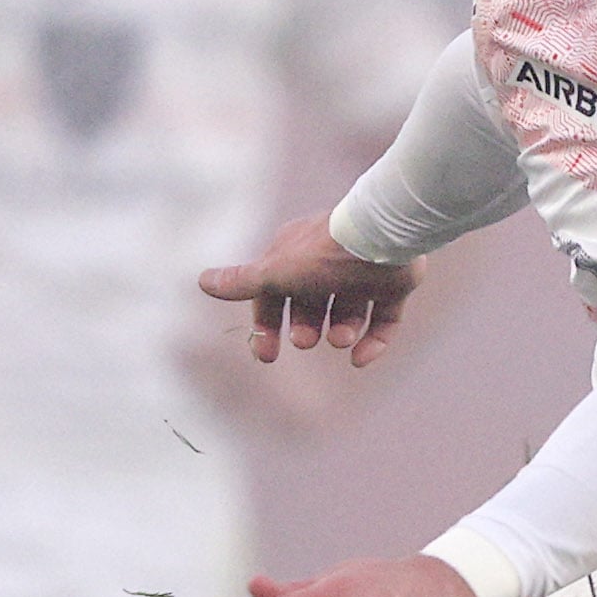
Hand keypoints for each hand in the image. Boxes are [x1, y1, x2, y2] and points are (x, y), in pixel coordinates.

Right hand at [198, 214, 417, 367]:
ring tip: (338, 339)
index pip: (273, 293)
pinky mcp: (393, 286)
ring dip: (339, 332)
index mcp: (296, 254)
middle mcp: (328, 263)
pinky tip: (361, 358)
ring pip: (346, 313)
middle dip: (304, 328)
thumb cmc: (323, 255)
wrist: (383, 238)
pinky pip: (382, 321)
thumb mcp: (276, 273)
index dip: (267, 324)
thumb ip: (243, 281)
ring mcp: (363, 274)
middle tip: (305, 342)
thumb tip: (202, 282)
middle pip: (309, 305)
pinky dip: (372, 342)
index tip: (266, 355)